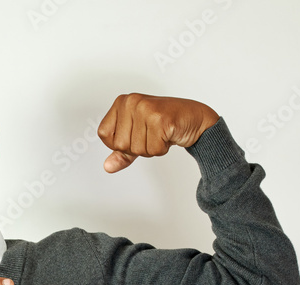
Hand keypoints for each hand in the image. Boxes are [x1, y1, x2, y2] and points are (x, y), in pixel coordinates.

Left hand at [97, 94, 219, 172]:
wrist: (195, 118)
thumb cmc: (165, 123)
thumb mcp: (138, 136)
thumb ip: (121, 152)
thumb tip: (107, 167)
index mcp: (122, 102)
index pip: (104, 135)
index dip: (119, 143)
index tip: (136, 134)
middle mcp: (131, 102)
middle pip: (120, 144)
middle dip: (137, 147)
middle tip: (152, 134)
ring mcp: (145, 109)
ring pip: (137, 149)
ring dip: (151, 148)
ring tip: (160, 133)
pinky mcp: (160, 118)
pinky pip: (153, 149)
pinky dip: (162, 148)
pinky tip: (168, 134)